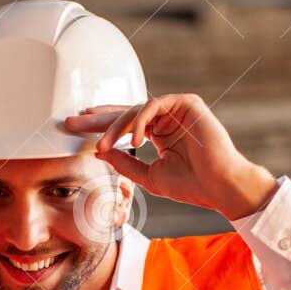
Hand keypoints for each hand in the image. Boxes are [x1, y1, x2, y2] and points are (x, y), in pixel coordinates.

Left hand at [65, 94, 277, 219]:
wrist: (219, 187)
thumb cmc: (190, 185)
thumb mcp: (148, 175)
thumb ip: (124, 162)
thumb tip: (99, 151)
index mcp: (159, 132)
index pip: (124, 124)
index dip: (101, 126)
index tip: (75, 129)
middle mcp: (166, 118)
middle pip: (125, 112)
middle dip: (97, 119)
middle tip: (71, 122)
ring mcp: (177, 108)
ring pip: (135, 109)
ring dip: (115, 127)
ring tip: (101, 145)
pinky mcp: (187, 103)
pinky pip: (153, 105)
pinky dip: (139, 121)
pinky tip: (133, 140)